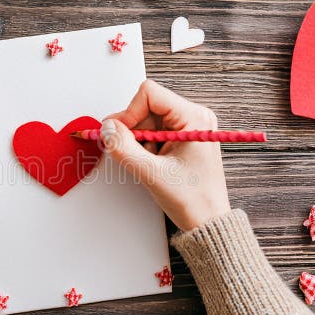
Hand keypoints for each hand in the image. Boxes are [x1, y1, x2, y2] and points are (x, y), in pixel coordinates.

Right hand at [103, 80, 230, 230]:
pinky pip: (153, 132)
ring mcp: (188, 126)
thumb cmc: (193, 199)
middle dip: (133, 130)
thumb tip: (106, 129)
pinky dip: (145, 147)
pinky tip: (153, 163)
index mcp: (194, 118)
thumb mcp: (152, 174)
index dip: (129, 113)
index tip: (120, 135)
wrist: (208, 221)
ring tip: (150, 163)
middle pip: (146, 107)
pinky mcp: (182, 137)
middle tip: (131, 153)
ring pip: (147, 120)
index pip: (149, 94)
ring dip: (139, 141)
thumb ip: (124, 148)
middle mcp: (193, 116)